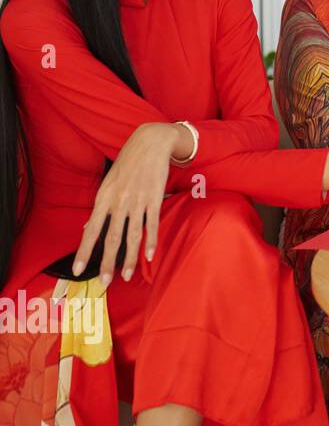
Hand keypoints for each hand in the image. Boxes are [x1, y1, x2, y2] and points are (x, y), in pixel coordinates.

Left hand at [76, 122, 187, 283]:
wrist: (150, 143)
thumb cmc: (128, 164)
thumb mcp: (108, 184)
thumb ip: (100, 209)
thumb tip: (87, 228)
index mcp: (104, 199)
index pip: (90, 230)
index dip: (83, 251)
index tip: (77, 270)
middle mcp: (119, 202)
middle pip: (111, 238)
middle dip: (106, 262)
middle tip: (104, 282)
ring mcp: (138, 202)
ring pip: (132, 236)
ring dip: (128, 258)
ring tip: (125, 275)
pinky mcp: (155, 199)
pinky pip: (152, 225)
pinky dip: (151, 241)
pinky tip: (149, 256)